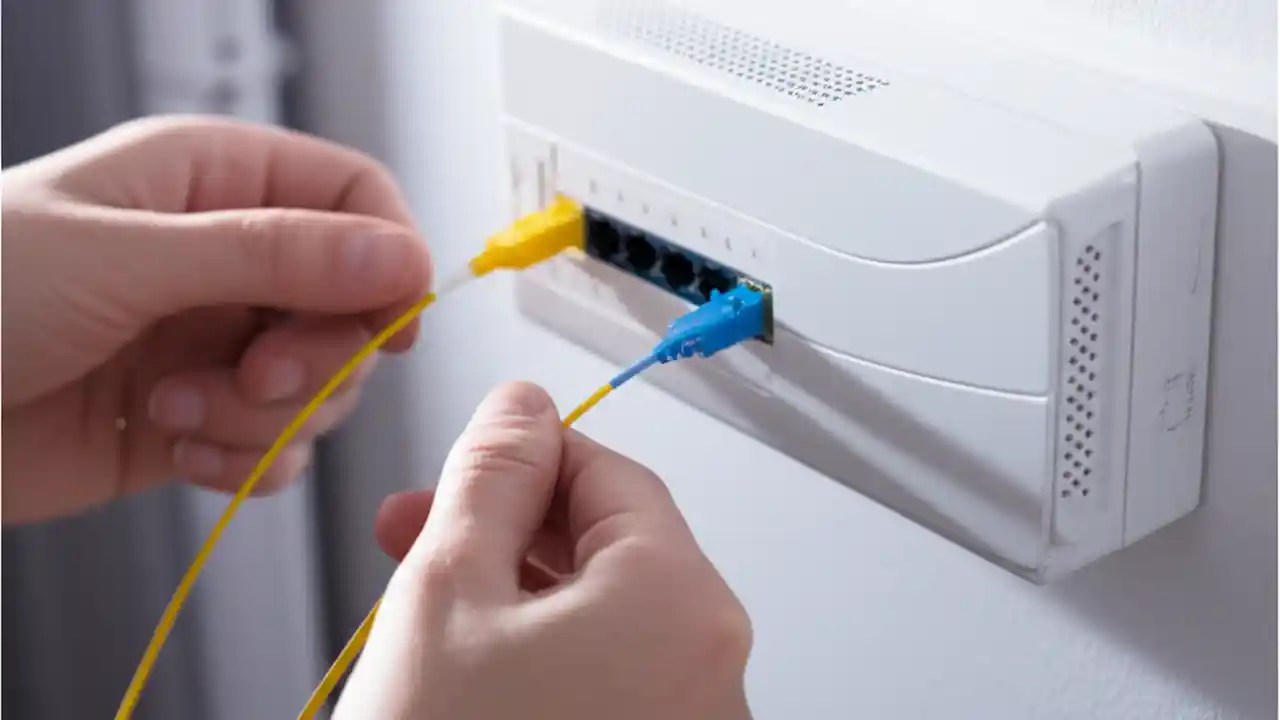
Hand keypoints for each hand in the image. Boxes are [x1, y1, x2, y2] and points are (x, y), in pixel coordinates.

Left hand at [1, 115, 430, 522]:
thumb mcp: (125, 257)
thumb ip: (273, 254)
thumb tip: (401, 257)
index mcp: (212, 181)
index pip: (354, 200)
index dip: (388, 258)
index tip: (391, 321)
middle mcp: (224, 260)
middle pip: (353, 304)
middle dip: (319, 355)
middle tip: (258, 376)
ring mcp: (212, 343)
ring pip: (321, 385)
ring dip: (266, 417)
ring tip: (175, 410)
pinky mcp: (195, 420)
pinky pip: (276, 446)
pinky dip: (243, 462)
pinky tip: (173, 446)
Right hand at [338, 382, 752, 719]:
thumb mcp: (445, 592)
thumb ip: (490, 476)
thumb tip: (519, 407)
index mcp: (680, 603)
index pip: (612, 474)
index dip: (527, 453)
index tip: (469, 457)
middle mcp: (708, 667)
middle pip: (611, 545)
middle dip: (505, 529)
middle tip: (420, 533)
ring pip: (602, 615)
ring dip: (514, 594)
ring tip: (428, 614)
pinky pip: (607, 679)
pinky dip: (542, 657)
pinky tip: (470, 673)